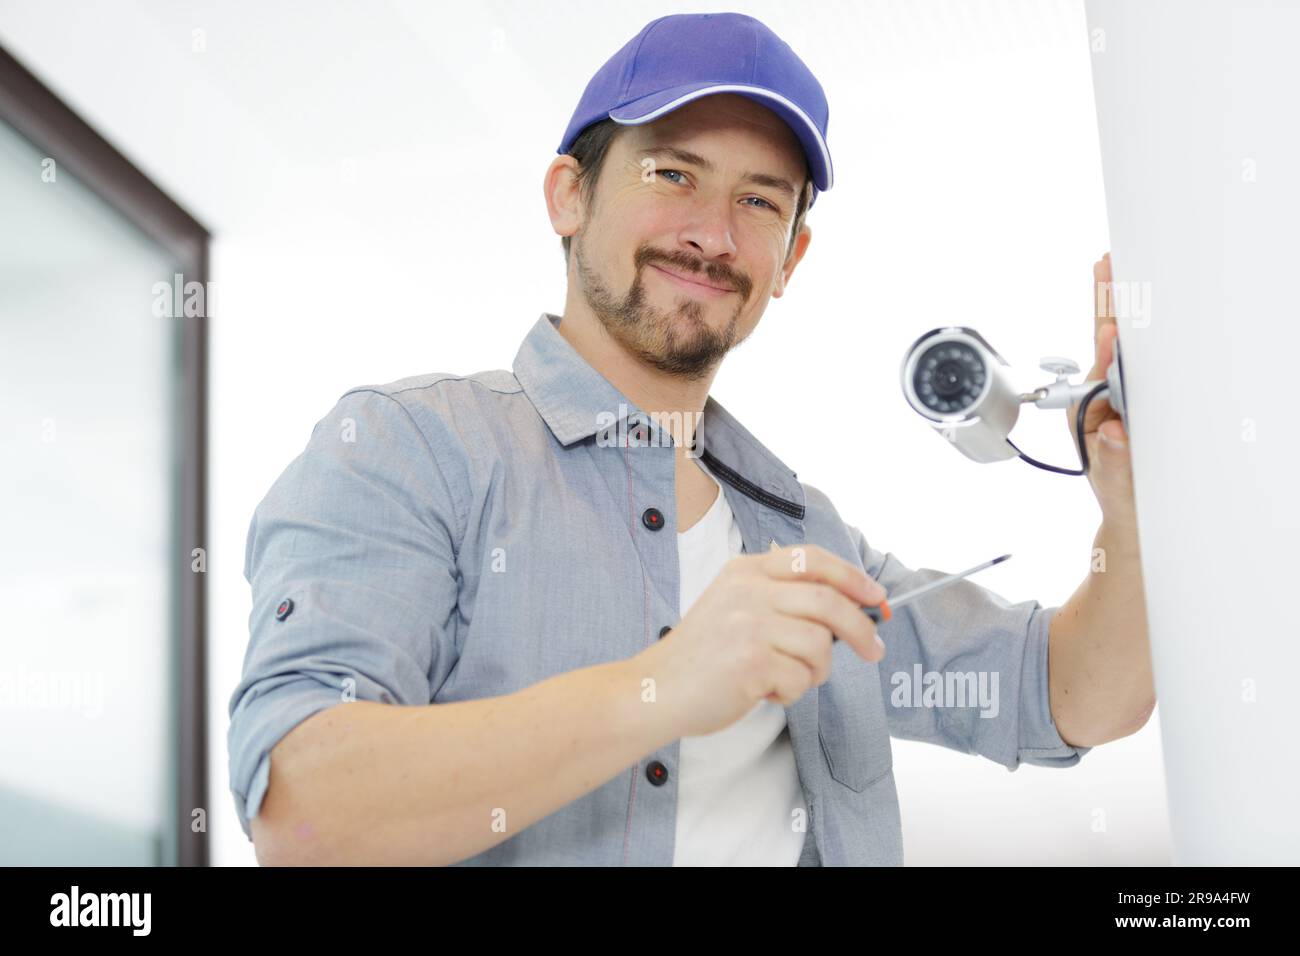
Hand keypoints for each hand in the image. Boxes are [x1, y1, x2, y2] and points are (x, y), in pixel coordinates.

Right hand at [633, 543, 885, 738]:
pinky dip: (792, 693)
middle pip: (828, 601)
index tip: (876, 596)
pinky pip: (802, 679)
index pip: (812, 559)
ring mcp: (749, 625)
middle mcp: (748, 591)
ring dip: (815, 670)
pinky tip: (763, 691)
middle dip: (861, 628)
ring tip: (786, 677)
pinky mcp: (752, 662)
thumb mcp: (734, 605)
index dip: (852, 576)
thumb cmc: (702, 655)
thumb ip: (781, 598)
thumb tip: (852, 608)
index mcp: (745, 571)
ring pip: (820, 645)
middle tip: (875, 650)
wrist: (657, 689)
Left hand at [1069, 252, 1136, 527]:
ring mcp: (1116, 393)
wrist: (1129, 512)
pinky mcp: (1133, 396)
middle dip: (1106, 304)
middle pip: (1105, 343)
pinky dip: (1138, 332)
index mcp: (1087, 409)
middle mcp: (1098, 395)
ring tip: (1115, 270)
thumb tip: (1112, 430)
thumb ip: (1115, 459)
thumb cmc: (1118, 491)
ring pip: (1120, 346)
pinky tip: (1137, 307)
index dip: (1105, 342)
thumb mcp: (1116, 481)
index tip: (1109, 321)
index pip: (1099, 366)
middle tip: (1106, 263)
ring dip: (1119, 308)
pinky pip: (1136, 361)